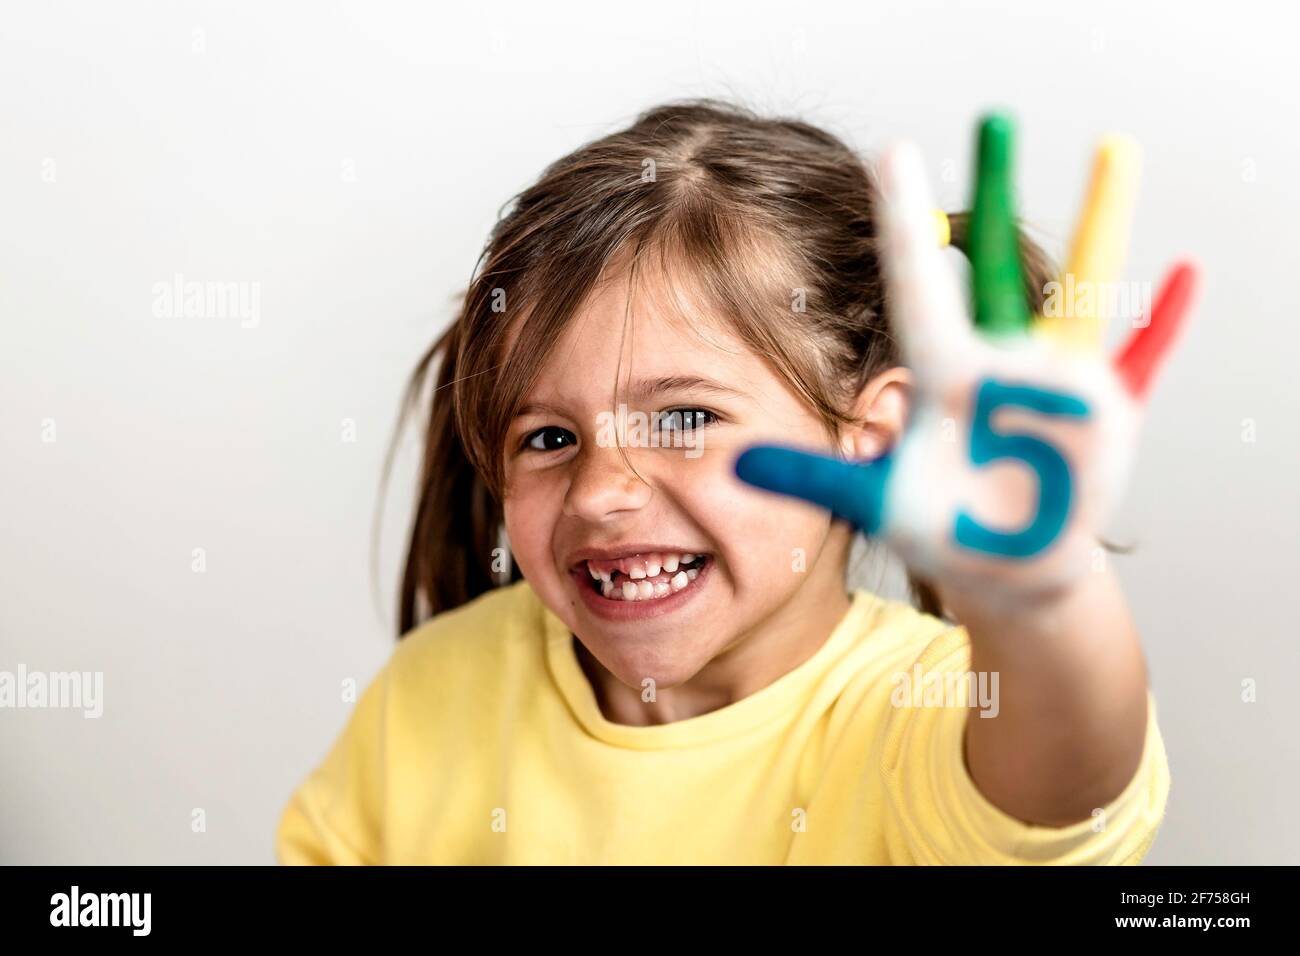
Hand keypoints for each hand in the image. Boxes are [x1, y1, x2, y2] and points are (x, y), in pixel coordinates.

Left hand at [734, 114, 1198, 601]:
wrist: (1008, 567)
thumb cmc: (944, 528)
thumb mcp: (875, 504)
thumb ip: (812, 479)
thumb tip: (734, 465)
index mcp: (944, 372)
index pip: (917, 284)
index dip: (904, 223)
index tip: (891, 150)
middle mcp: (1000, 361)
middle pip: (997, 266)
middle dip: (994, 194)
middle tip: (990, 116)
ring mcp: (1054, 380)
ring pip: (1080, 289)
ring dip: (1100, 219)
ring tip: (1113, 148)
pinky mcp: (1105, 413)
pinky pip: (1140, 359)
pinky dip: (1164, 322)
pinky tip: (1185, 275)